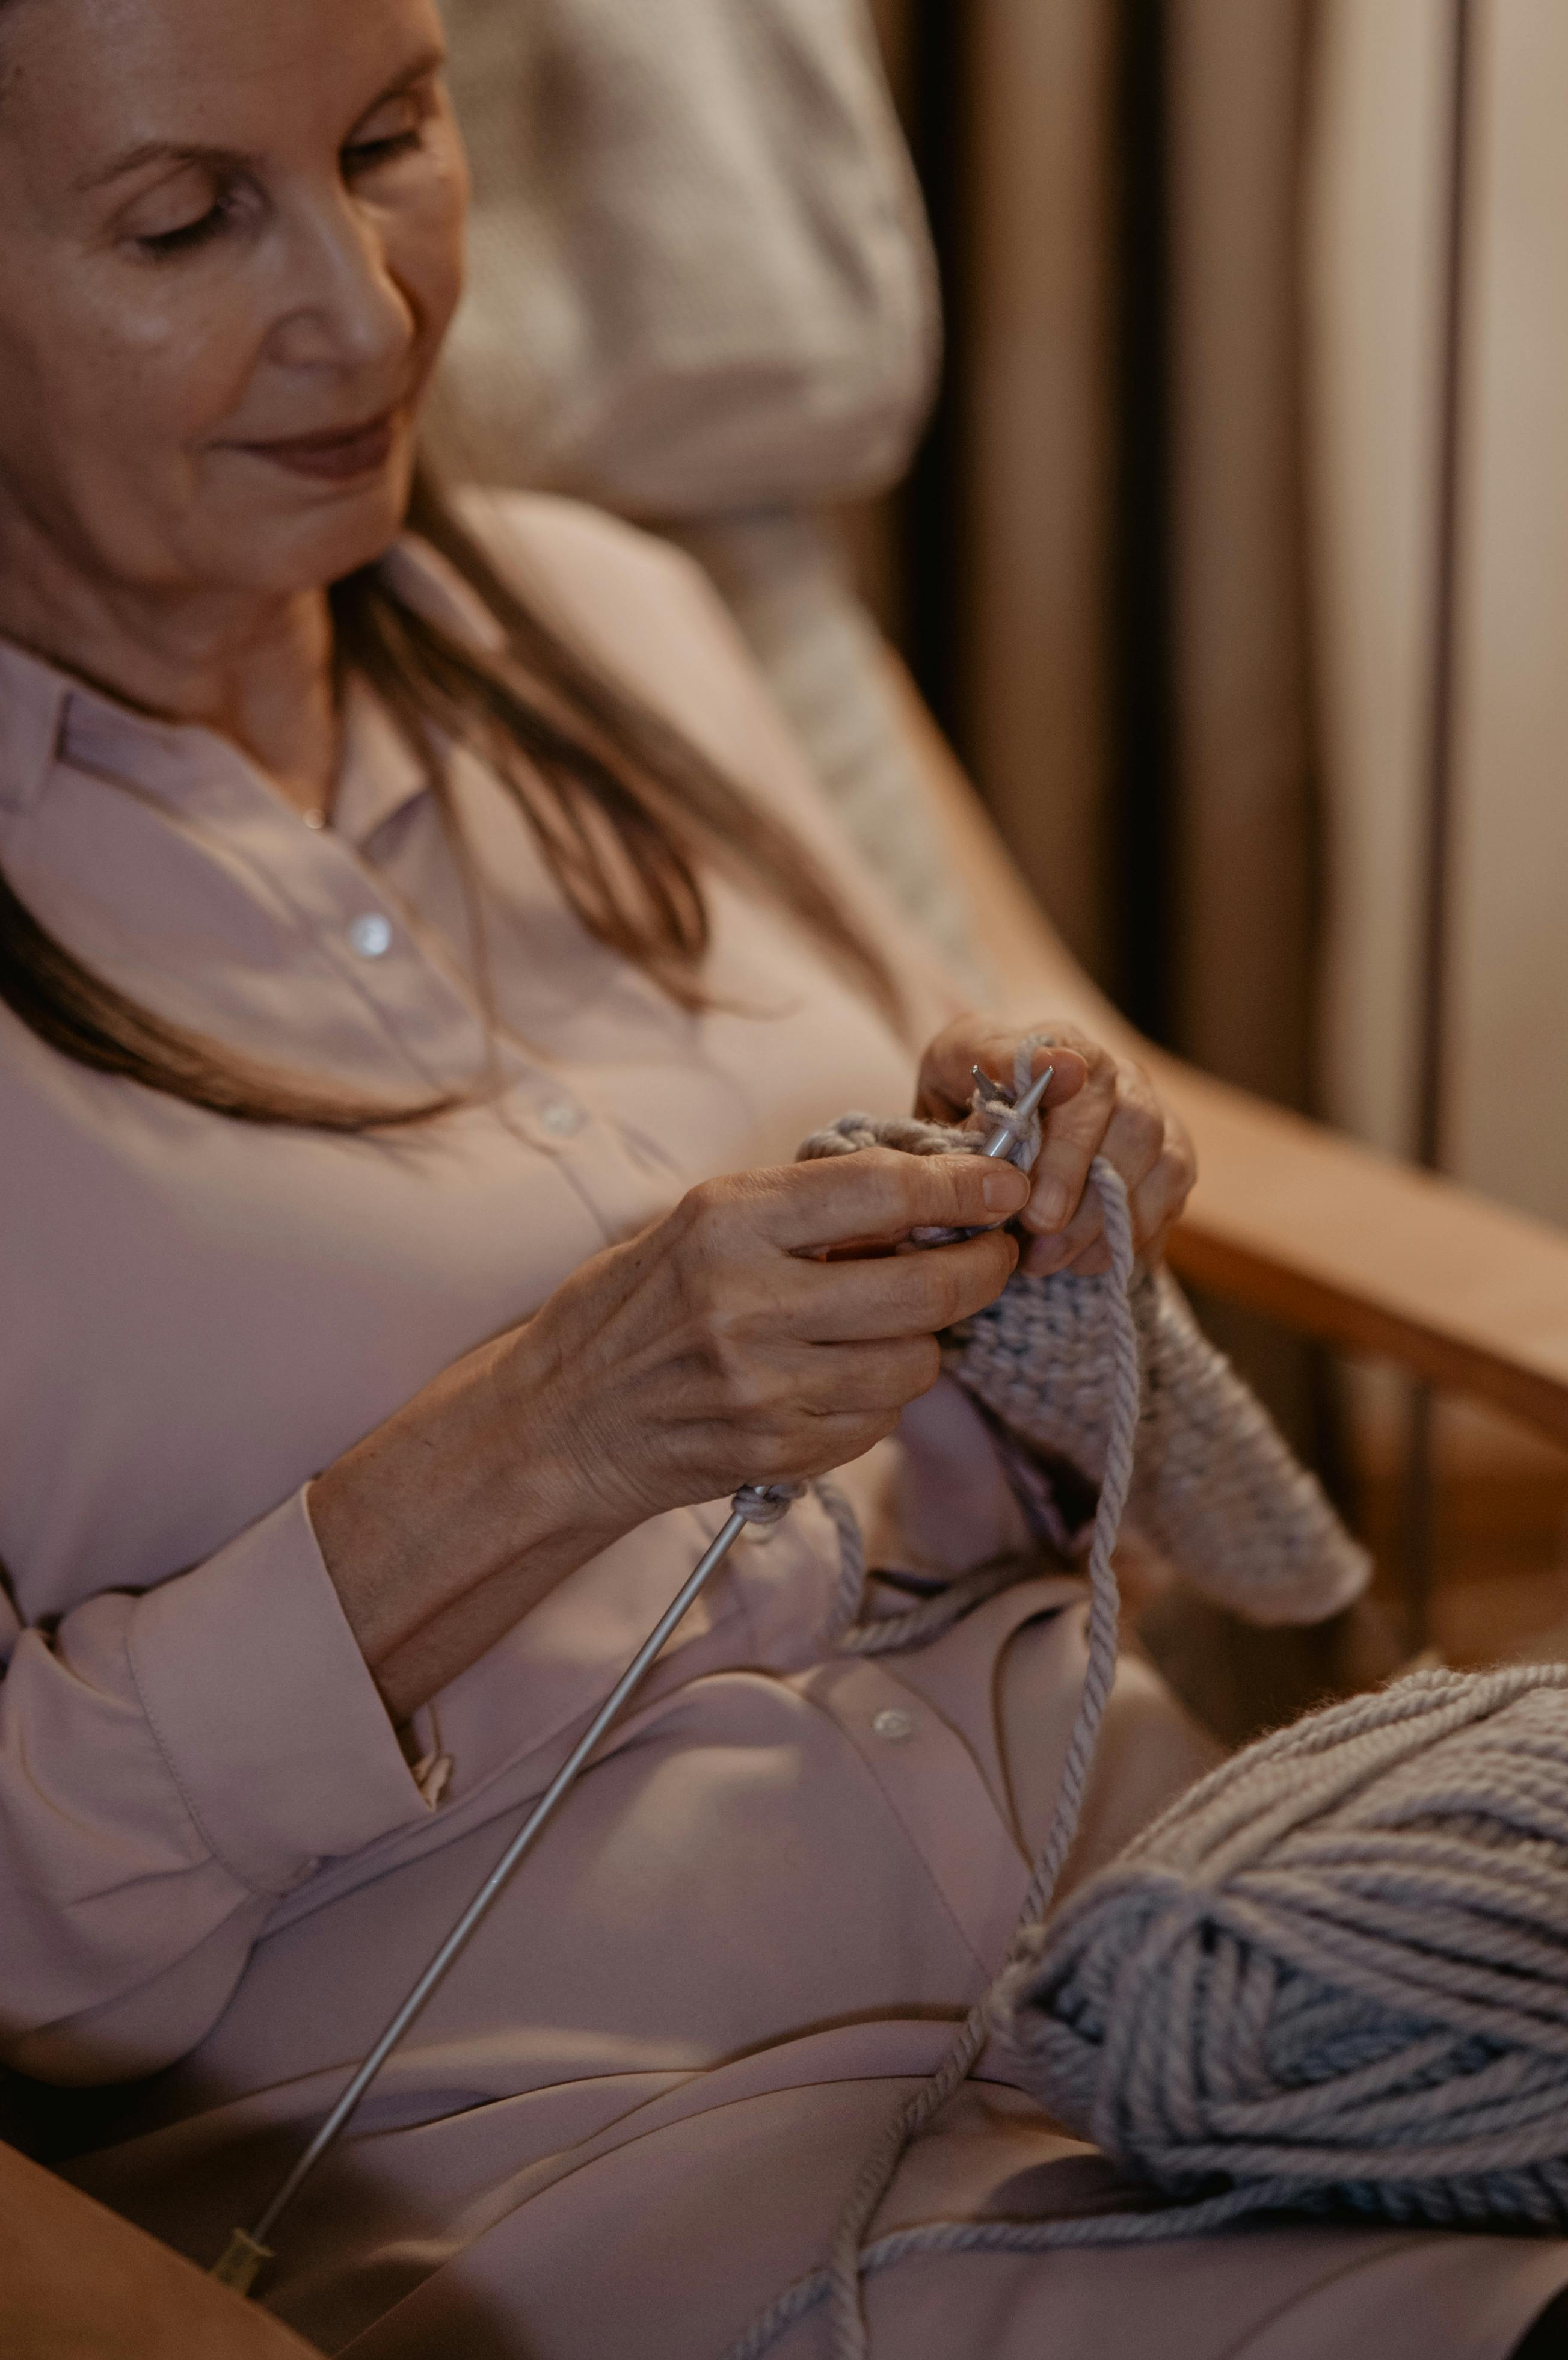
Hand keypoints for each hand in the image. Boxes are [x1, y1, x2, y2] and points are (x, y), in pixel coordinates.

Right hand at [310, 1150, 1028, 1715]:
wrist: (560, 1423)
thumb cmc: (633, 1309)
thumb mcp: (699, 1224)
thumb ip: (804, 1209)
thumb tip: (927, 1194)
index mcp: (727, 1223)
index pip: (882, 1190)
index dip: (964, 1187)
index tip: (1007, 1184)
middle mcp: (746, 1303)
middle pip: (924, 1285)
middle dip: (984, 1268)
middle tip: (997, 1255)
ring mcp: (763, 1387)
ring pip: (915, 1363)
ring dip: (929, 1342)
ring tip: (901, 1323)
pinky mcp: (775, 1452)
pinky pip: (878, 1421)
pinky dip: (881, 1397)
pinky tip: (843, 1378)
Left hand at [915, 1017, 1195, 1275]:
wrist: (1000, 1152)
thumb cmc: (964, 1124)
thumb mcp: (940, 1109)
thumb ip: (963, 1118)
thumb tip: (995, 1137)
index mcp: (1040, 1045)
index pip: (1059, 1047)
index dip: (1059, 1066)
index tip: (1060, 1075)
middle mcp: (1107, 1069)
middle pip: (1120, 1107)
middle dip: (1078, 1170)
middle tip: (1039, 1223)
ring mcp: (1147, 1109)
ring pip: (1155, 1154)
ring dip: (1101, 1216)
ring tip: (1046, 1257)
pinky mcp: (1171, 1154)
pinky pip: (1170, 1191)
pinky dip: (1128, 1234)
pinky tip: (1082, 1260)